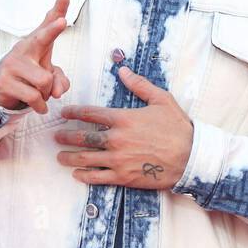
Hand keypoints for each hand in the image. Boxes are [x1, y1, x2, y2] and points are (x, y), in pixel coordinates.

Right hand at [0, 0, 72, 113]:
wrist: (0, 88)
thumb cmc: (30, 74)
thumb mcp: (48, 74)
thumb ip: (60, 80)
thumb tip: (58, 92)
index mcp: (36, 42)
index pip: (48, 22)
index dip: (58, 8)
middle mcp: (24, 49)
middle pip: (42, 38)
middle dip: (52, 30)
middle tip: (61, 22)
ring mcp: (12, 65)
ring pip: (44, 82)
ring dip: (48, 93)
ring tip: (40, 92)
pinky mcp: (5, 82)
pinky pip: (35, 98)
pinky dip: (41, 106)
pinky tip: (38, 106)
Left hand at [54, 63, 194, 186]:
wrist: (191, 156)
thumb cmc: (178, 127)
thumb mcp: (162, 99)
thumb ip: (139, 85)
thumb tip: (123, 70)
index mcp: (124, 118)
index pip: (91, 114)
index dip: (74, 112)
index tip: (64, 113)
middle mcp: (117, 139)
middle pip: (83, 137)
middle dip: (67, 136)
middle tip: (56, 136)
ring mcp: (118, 159)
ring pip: (86, 158)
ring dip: (70, 157)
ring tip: (60, 156)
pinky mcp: (123, 177)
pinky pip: (97, 177)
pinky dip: (84, 176)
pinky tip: (76, 174)